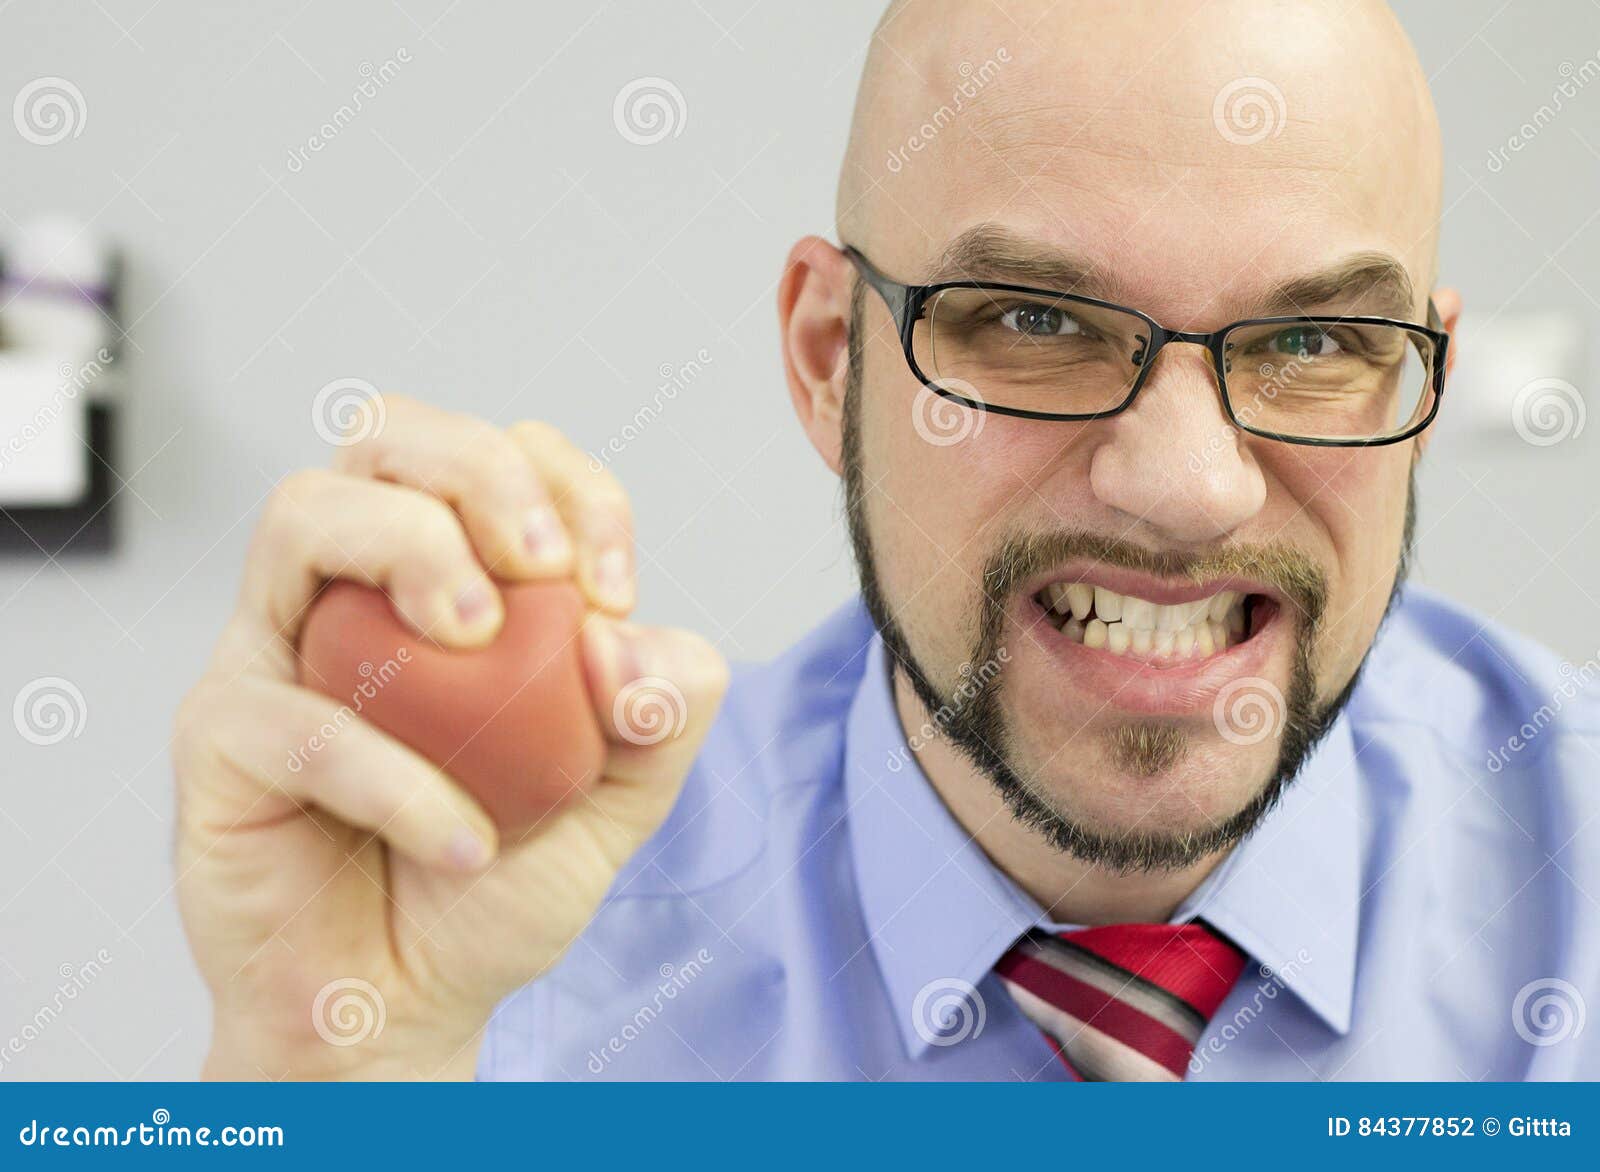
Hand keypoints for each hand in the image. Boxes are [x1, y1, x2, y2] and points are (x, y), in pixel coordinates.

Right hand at [173, 397, 727, 1079]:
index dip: (570, 491)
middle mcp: (358, 591)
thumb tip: (632, 640)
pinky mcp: (221, 737)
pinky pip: (296, 718)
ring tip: (480, 643)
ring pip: (305, 515)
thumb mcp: (620, 799)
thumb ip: (662, 711)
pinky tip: (463, 843)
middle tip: (542, 570)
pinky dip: (396, 776)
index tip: (612, 594)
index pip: (501, 458)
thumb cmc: (497, 885)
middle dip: (480, 472)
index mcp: (452, 580)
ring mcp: (279, 651)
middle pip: (387, 436)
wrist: (404, 1008)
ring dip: (412, 552)